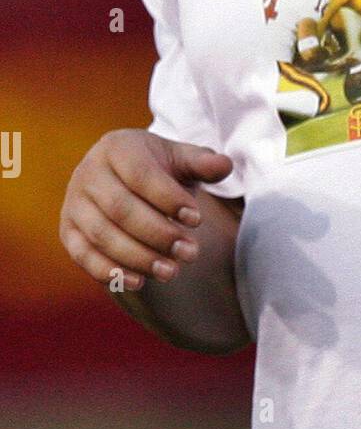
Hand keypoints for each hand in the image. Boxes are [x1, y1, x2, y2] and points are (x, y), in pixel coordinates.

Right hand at [60, 130, 232, 291]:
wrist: (124, 177)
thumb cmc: (160, 168)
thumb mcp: (182, 159)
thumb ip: (203, 162)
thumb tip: (224, 165)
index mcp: (117, 147)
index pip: (141, 174)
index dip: (169, 199)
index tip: (197, 219)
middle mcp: (88, 173)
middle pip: (121, 208)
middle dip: (158, 234)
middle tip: (190, 253)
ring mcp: (74, 203)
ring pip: (102, 235)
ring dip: (138, 257)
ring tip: (172, 271)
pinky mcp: (67, 231)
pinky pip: (83, 255)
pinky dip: (109, 271)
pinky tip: (140, 282)